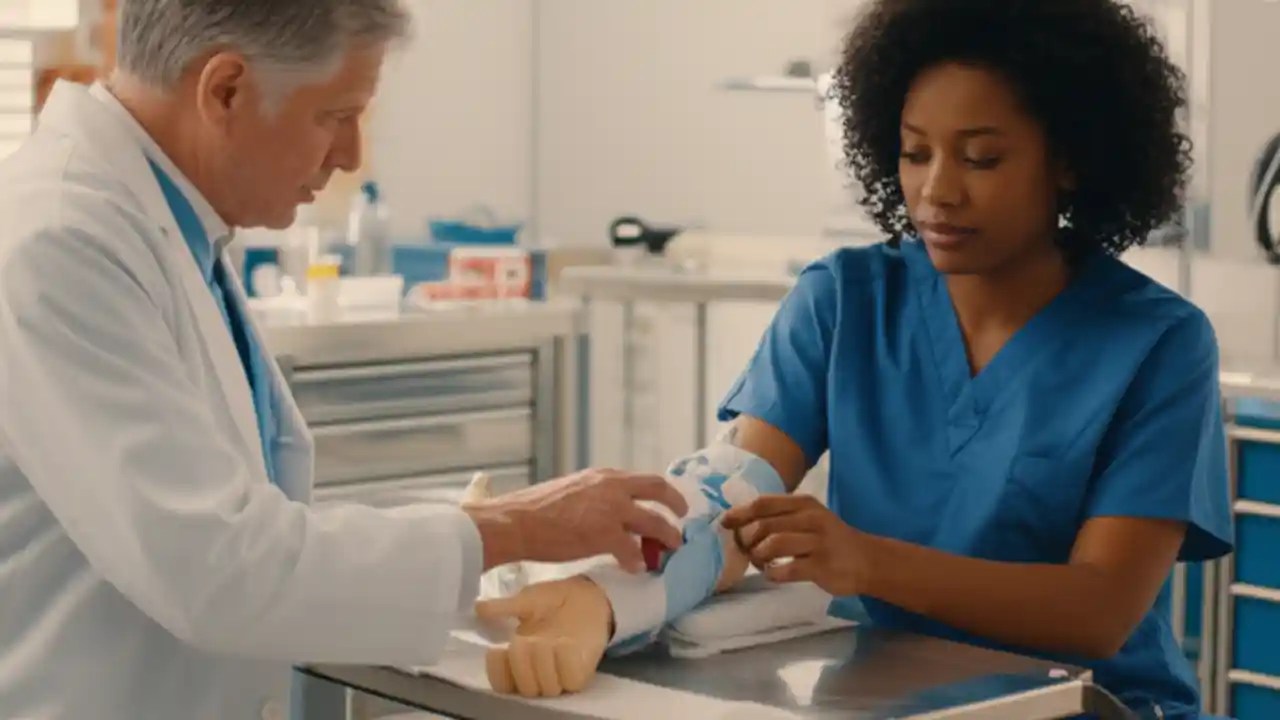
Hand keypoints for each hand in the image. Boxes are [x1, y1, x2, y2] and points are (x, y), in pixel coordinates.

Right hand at [465, 468, 688, 572]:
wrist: (517, 521)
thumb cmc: (535, 510)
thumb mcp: (573, 492)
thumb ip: (595, 498)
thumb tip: (607, 513)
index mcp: (603, 476)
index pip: (642, 479)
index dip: (660, 492)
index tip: (666, 503)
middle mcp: (612, 487)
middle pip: (658, 489)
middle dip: (676, 503)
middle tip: (682, 519)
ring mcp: (611, 510)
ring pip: (654, 521)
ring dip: (667, 536)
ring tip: (671, 549)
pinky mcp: (604, 534)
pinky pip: (632, 551)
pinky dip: (637, 561)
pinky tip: (635, 569)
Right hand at [474, 577, 612, 697]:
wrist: (587, 593)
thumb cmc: (553, 600)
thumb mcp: (526, 600)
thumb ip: (503, 607)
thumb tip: (478, 607)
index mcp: (520, 660)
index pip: (502, 683)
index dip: (497, 671)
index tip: (496, 650)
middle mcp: (540, 671)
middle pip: (524, 690)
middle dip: (521, 665)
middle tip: (524, 640)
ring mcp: (562, 672)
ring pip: (547, 689)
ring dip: (543, 664)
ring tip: (547, 640)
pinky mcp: (583, 670)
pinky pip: (573, 681)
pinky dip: (566, 663)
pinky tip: (565, 643)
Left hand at [720, 494, 868, 596]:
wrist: (867, 560)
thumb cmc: (829, 538)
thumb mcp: (808, 518)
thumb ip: (780, 517)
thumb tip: (740, 523)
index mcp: (803, 503)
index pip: (763, 503)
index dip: (740, 513)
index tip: (725, 523)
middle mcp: (810, 519)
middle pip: (764, 524)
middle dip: (746, 539)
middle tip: (745, 550)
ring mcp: (817, 543)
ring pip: (773, 544)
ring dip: (758, 555)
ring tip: (760, 562)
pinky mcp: (821, 567)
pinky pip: (787, 569)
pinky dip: (773, 573)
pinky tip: (773, 574)